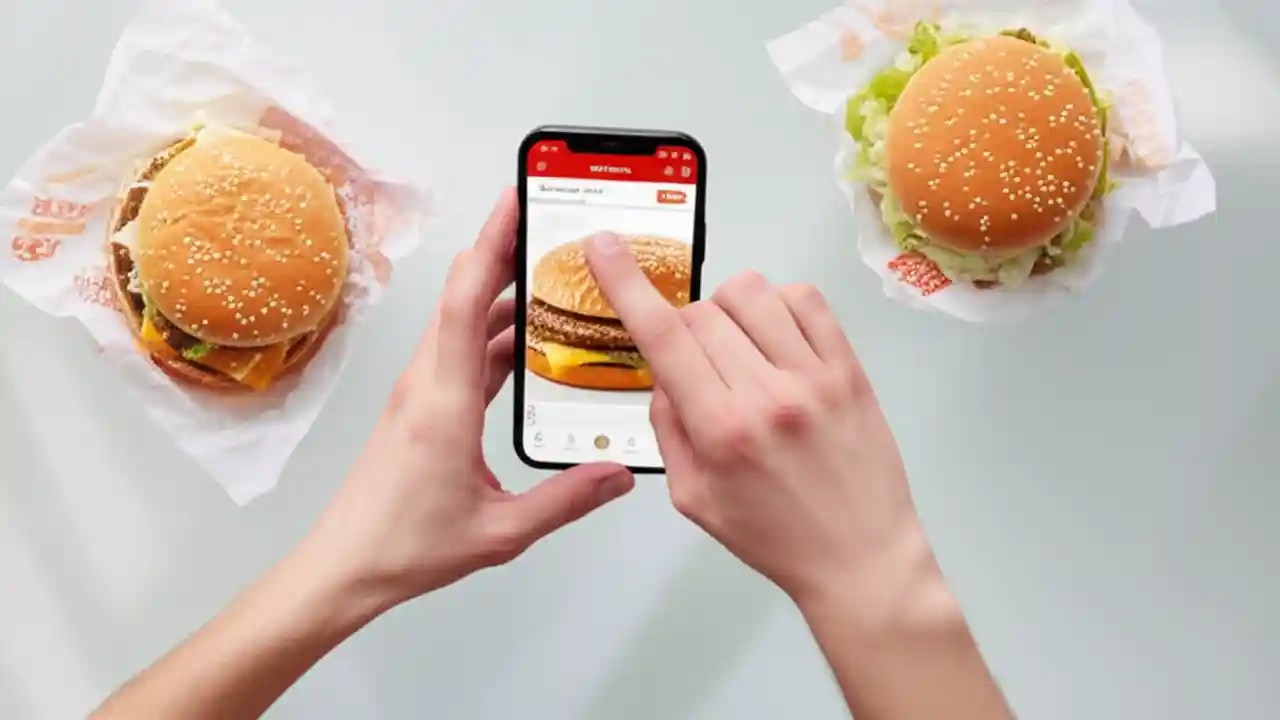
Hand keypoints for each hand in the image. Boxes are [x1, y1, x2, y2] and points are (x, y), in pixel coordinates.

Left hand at [308, 192, 634, 608]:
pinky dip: (495, 334)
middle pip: (466, 295)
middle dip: (505, 251)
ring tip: (550, 277)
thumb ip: (565, 499)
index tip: (515, 201)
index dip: (492, 243)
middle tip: (548, 223)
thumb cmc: (406, 546)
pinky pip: (462, 351)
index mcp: (444, 401)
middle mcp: (427, 383)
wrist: (346, 565)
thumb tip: (617, 472)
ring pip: (464, 322)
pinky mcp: (423, 405)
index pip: (468, 300)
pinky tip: (527, 343)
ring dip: (503, 294)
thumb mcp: (501, 532)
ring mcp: (422, 391)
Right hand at [584, 232, 927, 612]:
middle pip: (700, 313)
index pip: (662, 336)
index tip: (605, 248)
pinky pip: (807, 300)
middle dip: (684, 330)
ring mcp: (814, 377)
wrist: (860, 558)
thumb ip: (668, 429)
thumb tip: (662, 374)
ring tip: (740, 349)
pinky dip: (781, 305)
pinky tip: (777, 340)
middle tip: (701, 369)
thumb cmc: (776, 536)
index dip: (626, 284)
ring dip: (729, 310)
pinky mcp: (850, 370)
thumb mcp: (694, 498)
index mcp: (721, 430)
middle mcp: (767, 395)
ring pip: (752, 292)